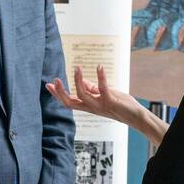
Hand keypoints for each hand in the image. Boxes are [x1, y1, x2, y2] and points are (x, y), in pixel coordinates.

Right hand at [47, 66, 161, 141]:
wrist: (136, 116)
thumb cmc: (120, 106)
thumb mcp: (103, 96)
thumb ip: (92, 89)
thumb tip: (82, 81)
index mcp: (88, 106)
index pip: (69, 101)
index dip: (57, 94)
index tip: (48, 85)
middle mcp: (91, 107)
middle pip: (70, 103)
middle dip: (60, 92)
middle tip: (54, 80)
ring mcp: (100, 105)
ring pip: (82, 95)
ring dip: (78, 81)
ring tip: (76, 67)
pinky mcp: (110, 101)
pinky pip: (102, 89)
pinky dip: (100, 77)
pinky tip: (99, 66)